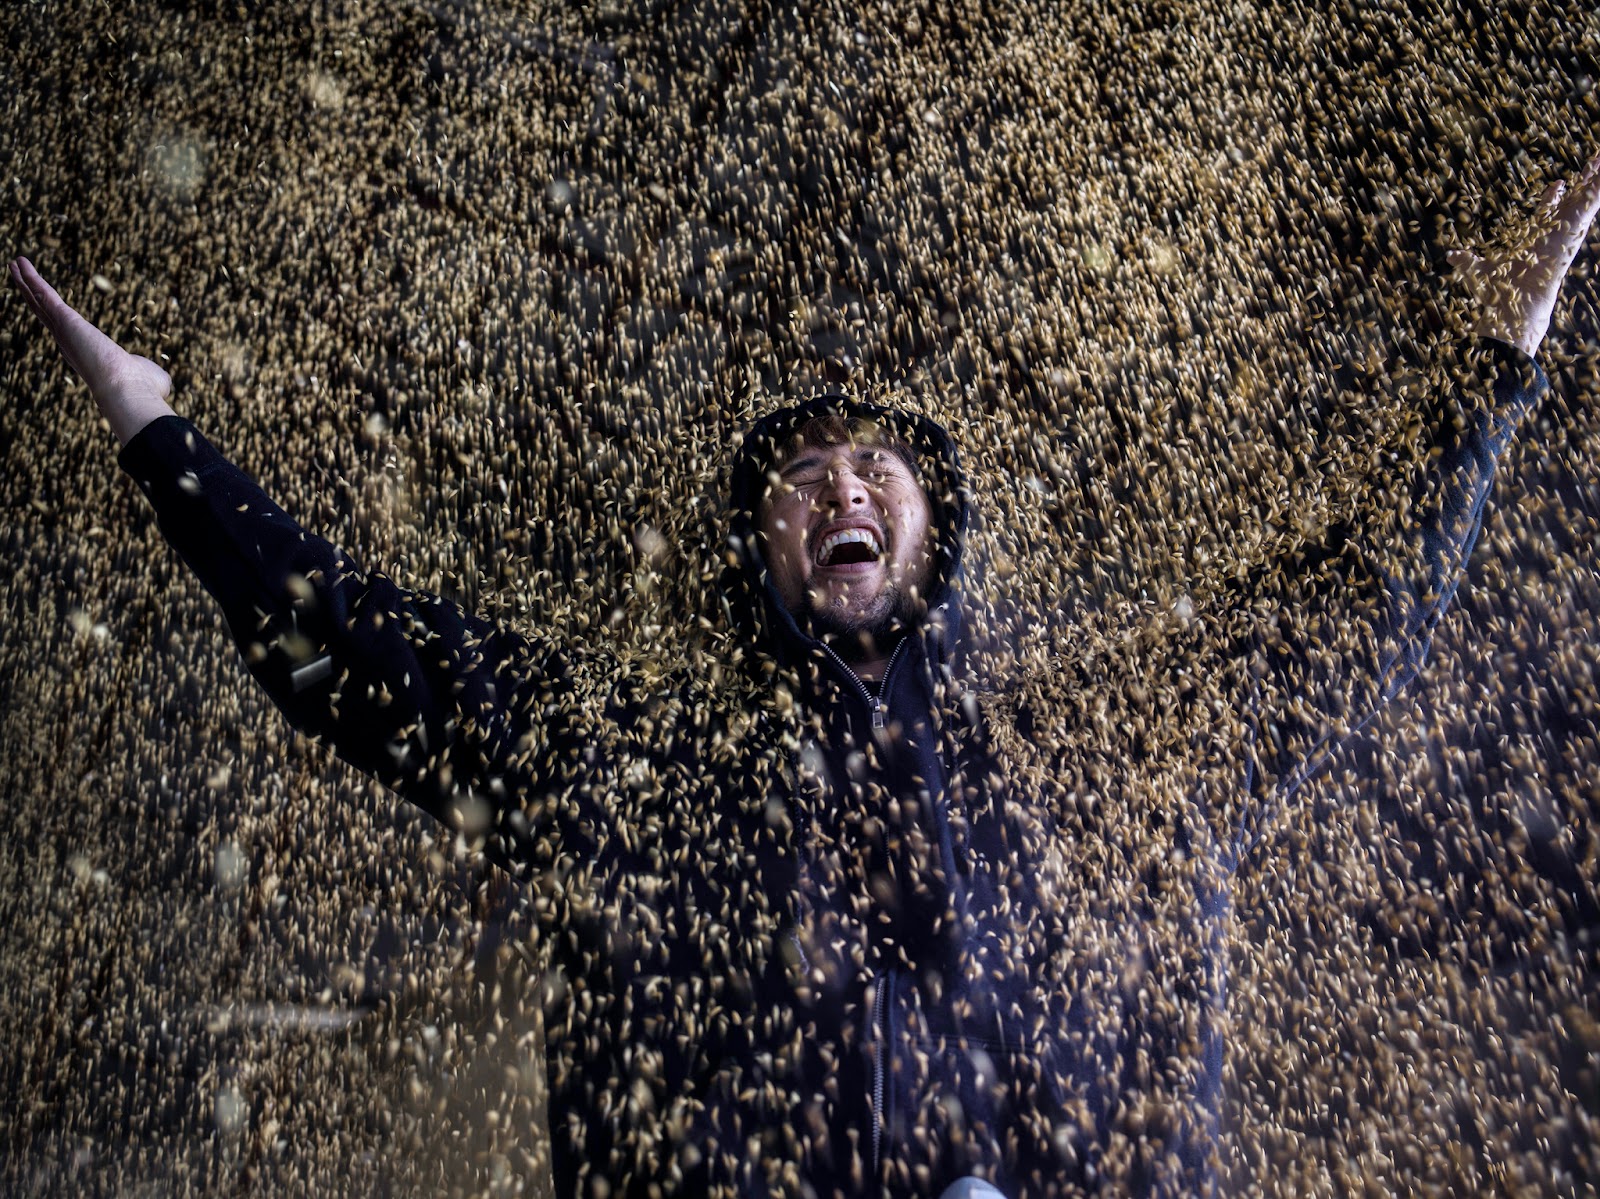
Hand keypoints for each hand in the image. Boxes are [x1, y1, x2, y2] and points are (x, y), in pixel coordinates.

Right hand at [9, 255, 175, 445]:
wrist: (127, 391)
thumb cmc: (141, 389)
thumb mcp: (151, 377)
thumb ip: (151, 373)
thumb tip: (163, 383)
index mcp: (85, 355)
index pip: (67, 332)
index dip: (56, 318)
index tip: (50, 308)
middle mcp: (69, 343)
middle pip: (45, 314)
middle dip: (33, 296)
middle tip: (20, 278)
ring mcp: (64, 332)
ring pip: (40, 302)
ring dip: (27, 282)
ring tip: (15, 263)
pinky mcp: (65, 321)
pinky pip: (45, 296)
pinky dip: (32, 279)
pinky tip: (21, 263)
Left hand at [1448, 151, 1599, 356]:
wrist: (1513, 310)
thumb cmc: (1495, 295)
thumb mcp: (1476, 269)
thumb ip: (1465, 260)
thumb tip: (1451, 257)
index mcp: (1533, 238)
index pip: (1546, 212)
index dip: (1551, 198)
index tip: (1557, 183)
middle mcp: (1552, 234)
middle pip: (1572, 201)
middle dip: (1583, 181)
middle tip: (1595, 161)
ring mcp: (1563, 232)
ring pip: (1585, 199)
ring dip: (1595, 179)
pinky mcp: (1570, 233)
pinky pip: (1589, 206)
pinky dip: (1597, 189)